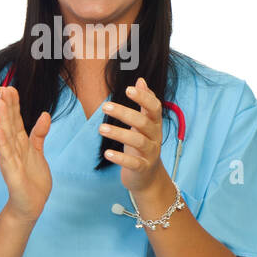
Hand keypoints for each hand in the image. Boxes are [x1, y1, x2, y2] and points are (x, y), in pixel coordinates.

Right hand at [0, 85, 51, 223]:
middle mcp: (13, 148)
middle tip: (3, 88)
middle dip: (7, 106)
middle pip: (10, 123)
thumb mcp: (38, 152)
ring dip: (2, 119)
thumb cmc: (33, 180)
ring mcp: (10, 159)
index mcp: (21, 143)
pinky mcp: (11, 171)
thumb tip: (44, 114)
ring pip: (6, 135)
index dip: (13, 104)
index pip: (16, 119)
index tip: (9, 88)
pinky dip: (2, 142)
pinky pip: (6, 154)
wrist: (31, 204)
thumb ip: (39, 133)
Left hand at [100, 77, 168, 196]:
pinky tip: (106, 153)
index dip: (144, 98)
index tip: (128, 89)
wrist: (148, 176)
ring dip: (118, 134)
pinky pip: (134, 162)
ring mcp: (151, 153)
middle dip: (125, 113)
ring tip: (100, 128)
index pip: (154, 107)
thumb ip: (144, 103)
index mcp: (155, 124)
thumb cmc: (142, 144)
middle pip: (143, 122)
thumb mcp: (144, 123)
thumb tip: (141, 80)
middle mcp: (155, 137)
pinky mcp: (143, 168)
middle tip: (105, 106)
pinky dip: (120, 158)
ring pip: (138, 141)